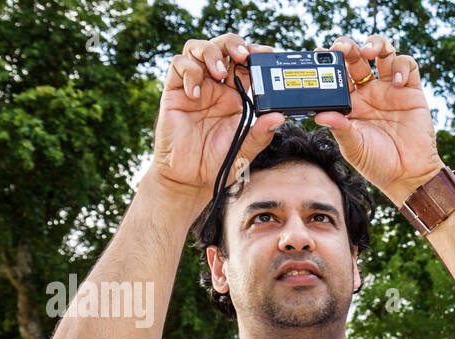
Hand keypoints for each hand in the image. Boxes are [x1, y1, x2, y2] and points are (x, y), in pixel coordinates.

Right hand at [150, 33, 287, 212]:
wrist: (190, 178)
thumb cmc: (219, 162)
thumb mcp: (246, 150)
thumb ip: (260, 134)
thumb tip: (278, 117)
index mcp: (236, 96)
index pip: (246, 64)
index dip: (255, 54)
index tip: (267, 54)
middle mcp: (216, 86)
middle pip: (223, 47)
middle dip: (233, 43)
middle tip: (243, 55)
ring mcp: (195, 86)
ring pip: (198, 49)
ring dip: (211, 53)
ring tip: (219, 72)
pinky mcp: (175, 91)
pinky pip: (179, 66)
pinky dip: (189, 72)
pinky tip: (195, 93)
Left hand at [315, 35, 441, 205]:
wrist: (409, 175)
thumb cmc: (378, 164)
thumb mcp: (354, 148)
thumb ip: (340, 129)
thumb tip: (320, 115)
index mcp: (351, 102)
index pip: (337, 74)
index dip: (329, 63)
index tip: (320, 56)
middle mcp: (370, 92)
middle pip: (357, 57)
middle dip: (348, 47)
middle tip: (341, 48)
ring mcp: (391, 89)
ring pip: (383, 53)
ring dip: (375, 44)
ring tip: (369, 52)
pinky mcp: (412, 91)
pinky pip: (408, 66)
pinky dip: (402, 66)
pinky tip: (397, 82)